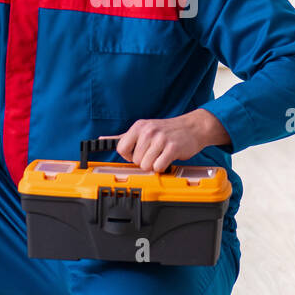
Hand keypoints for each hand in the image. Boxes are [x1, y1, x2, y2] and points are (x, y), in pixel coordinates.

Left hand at [115, 110, 230, 171]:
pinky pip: (159, 167)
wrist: (193, 127)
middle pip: (135, 160)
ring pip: (146, 165)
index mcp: (139, 126)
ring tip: (161, 155)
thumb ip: (123, 136)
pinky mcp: (172, 148)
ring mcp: (160, 139)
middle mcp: (148, 131)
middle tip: (155, 152)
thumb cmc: (167, 130)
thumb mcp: (144, 129)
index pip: (121, 149)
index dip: (129, 156)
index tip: (138, 153)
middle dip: (144, 160)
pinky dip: (163, 167)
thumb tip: (102, 139)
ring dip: (154, 165)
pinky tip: (168, 158)